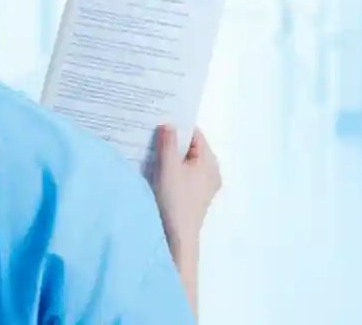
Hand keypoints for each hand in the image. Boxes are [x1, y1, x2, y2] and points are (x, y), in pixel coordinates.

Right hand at [149, 124, 220, 311]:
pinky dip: (171, 172)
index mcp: (210, 162)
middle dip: (172, 142)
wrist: (178, 240)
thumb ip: (168, 143)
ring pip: (185, 164)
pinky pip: (183, 177)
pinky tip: (155, 171)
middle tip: (150, 134)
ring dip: (170, 158)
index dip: (178, 127)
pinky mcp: (194, 199)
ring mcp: (204, 187)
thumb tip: (168, 124)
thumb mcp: (169, 168)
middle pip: (191, 149)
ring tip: (149, 150)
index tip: (158, 121)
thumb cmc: (175, 200)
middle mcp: (211, 173)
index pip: (195, 135)